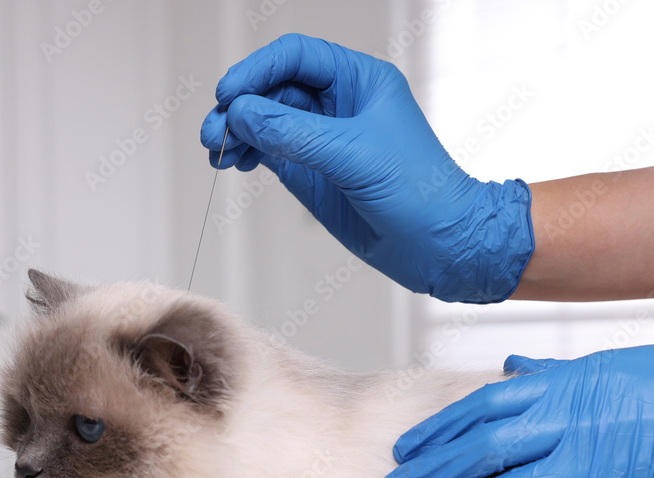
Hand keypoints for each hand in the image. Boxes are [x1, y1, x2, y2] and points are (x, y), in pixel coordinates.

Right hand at [199, 33, 533, 303]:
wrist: (439, 245)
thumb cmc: (420, 192)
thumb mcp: (353, 155)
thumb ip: (294, 133)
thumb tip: (241, 113)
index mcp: (359, 80)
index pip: (296, 56)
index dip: (257, 70)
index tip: (229, 95)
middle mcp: (338, 104)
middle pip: (273, 87)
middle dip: (240, 106)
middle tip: (214, 133)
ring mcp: (322, 138)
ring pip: (265, 120)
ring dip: (237, 131)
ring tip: (217, 151)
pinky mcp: (312, 170)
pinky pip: (269, 150)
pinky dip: (246, 153)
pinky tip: (233, 162)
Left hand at [376, 345, 653, 477]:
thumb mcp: (608, 364)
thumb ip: (554, 370)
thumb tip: (513, 364)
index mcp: (560, 387)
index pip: (478, 410)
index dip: (436, 432)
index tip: (404, 451)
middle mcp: (566, 424)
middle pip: (479, 451)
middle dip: (430, 473)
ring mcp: (589, 466)